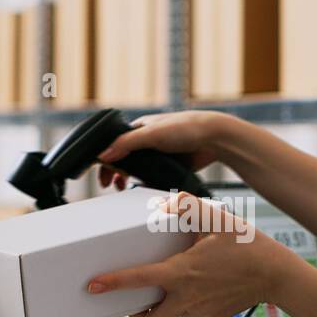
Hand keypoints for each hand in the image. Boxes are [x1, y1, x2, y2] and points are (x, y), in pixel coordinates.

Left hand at [86, 192, 303, 316]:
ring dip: (166, 304)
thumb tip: (168, 202)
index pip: (138, 280)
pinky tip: (202, 283)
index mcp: (181, 273)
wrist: (277, 275)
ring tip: (177, 282)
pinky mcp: (211, 315)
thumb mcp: (218, 219)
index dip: (113, 283)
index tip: (94, 285)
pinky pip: (191, 311)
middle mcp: (186, 297)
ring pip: (171, 315)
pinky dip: (187, 301)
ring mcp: (199, 311)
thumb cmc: (248, 247)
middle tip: (135, 302)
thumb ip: (189, 206)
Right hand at [97, 110, 247, 190]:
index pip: (115, 145)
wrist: (214, 139)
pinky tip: (142, 188)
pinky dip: (145, 183)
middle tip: (111, 186)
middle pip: (125, 159)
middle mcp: (147, 141)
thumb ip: (127, 143)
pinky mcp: (170, 166)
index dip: (106, 159)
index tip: (103, 175)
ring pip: (138, 169)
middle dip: (115, 172)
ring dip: (128, 179)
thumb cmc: (185, 128)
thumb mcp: (151, 134)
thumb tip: (103, 154)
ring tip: (123, 188)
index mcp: (140, 128)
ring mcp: (159, 154)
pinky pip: (153, 177)